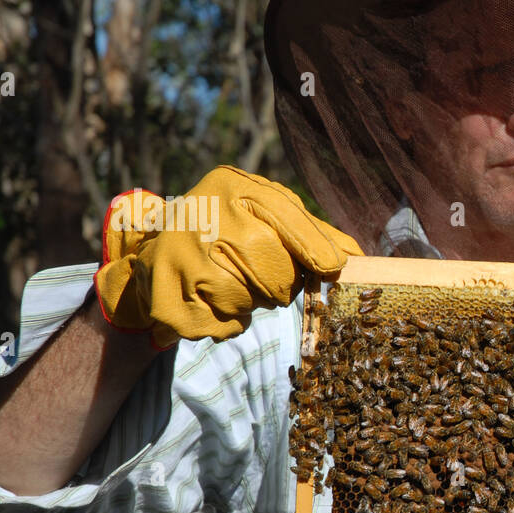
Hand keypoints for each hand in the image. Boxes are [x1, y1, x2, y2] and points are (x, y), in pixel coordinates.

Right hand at [94, 166, 362, 348]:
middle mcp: (205, 213)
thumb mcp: (268, 212)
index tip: (331, 269)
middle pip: (276, 274)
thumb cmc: (229, 226)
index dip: (315, 249)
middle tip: (262, 275)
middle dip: (280, 284)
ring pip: (249, 302)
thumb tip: (357, 258)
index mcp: (235, 187)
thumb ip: (313, 233)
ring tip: (232, 284)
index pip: (288, 219)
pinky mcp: (165, 294)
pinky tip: (213, 302)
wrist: (156, 245)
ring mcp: (180, 255)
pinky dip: (227, 323)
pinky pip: (222, 325)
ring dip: (252, 304)